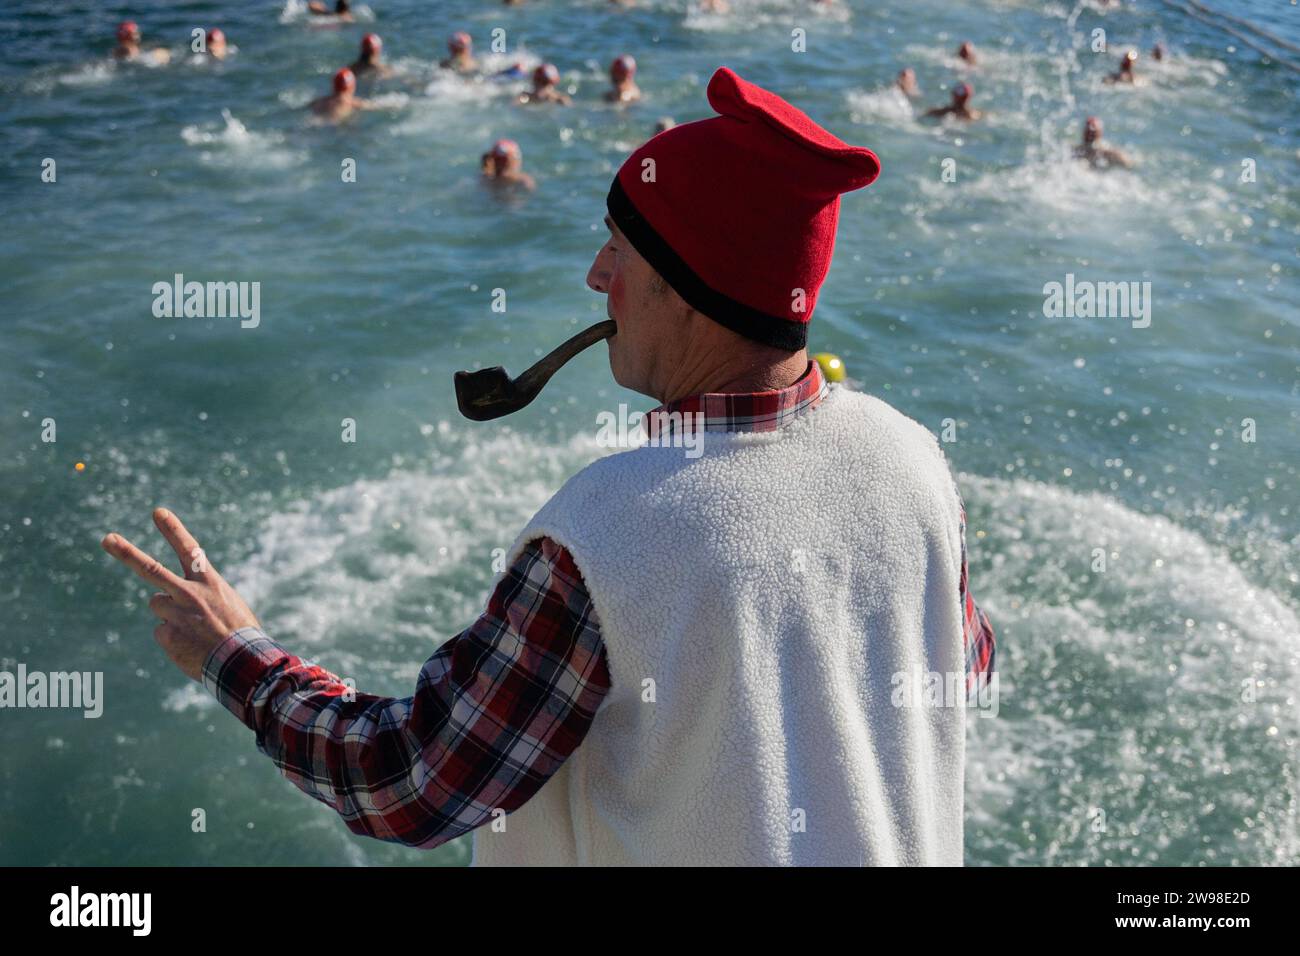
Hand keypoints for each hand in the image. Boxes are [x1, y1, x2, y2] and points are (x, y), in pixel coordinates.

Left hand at [102, 508, 259, 681]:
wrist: (242, 663)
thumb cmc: (241, 633)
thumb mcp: (229, 604)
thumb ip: (202, 596)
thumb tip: (173, 604)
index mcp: (209, 583)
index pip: (190, 549)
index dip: (173, 529)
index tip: (157, 512)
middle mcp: (189, 594)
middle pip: (151, 570)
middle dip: (127, 553)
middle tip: (107, 539)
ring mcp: (175, 614)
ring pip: (158, 605)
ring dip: (170, 613)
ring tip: (194, 628)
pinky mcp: (166, 635)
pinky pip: (163, 631)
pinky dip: (174, 638)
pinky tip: (192, 646)